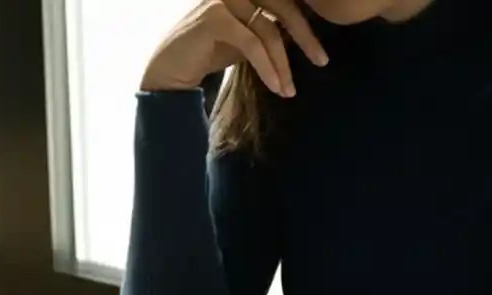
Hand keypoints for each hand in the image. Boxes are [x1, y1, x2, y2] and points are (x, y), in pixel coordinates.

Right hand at [141, 0, 327, 97]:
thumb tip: (304, 35)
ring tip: (289, 89)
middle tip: (322, 61)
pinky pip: (252, 43)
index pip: (284, 2)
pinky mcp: (214, 18)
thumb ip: (269, 29)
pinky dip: (268, 67)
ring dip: (282, 63)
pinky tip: (276, 86)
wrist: (169, 71)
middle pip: (283, 8)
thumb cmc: (208, 54)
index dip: (305, 25)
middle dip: (305, 37)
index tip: (320, 53)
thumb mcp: (246, 38)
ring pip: (268, 29)